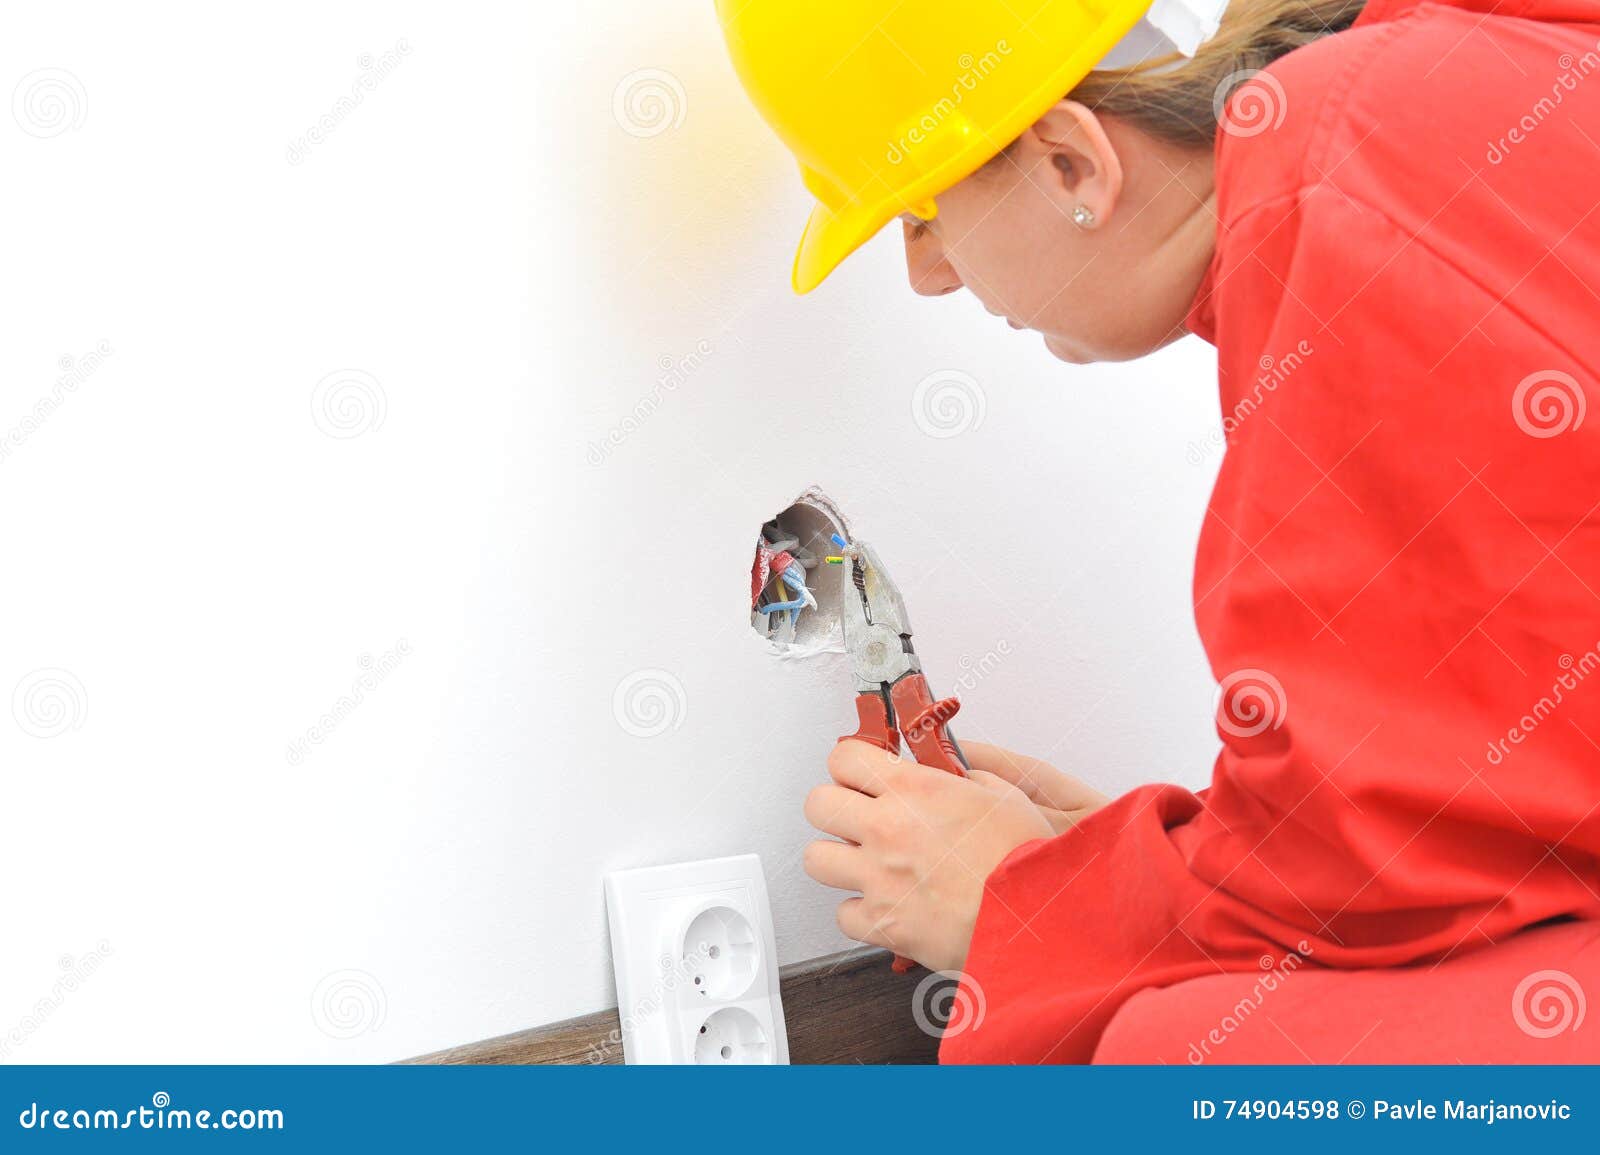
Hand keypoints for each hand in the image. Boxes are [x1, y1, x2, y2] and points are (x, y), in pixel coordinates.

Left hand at [803, 738, 1102, 972]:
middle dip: (835, 807)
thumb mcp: (1002, 795)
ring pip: (816, 858)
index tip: (861, 773)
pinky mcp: (883, 923)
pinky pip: (844, 914)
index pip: (844, 757)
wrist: (1036, 920)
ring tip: (864, 862)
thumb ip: (961, 778)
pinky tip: (886, 904)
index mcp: (914, 790)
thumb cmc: (1027, 859)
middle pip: (817, 804)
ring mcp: (879, 878)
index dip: (851, 764)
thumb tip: (945, 772)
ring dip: (837, 859)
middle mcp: (887, 829)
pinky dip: (861, 913)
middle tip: (856, 816)